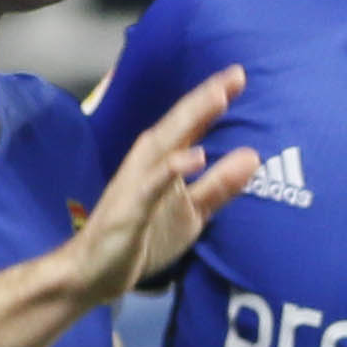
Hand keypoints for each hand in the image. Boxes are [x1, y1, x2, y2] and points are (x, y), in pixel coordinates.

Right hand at [65, 70, 256, 302]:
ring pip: (165, 146)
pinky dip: (172, 169)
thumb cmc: (141, 236)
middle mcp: (147, 165)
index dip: (213, 100)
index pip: (191, 126)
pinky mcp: (130, 211)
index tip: (239, 75)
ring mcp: (136, 185)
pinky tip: (195, 156)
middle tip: (236, 74)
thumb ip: (220, 185)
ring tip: (219, 98)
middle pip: (179, 125)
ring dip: (191, 121)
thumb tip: (253, 156)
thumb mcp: (192, 213)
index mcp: (161, 163)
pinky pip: (153, 186)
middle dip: (205, 99)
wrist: (93, 273)